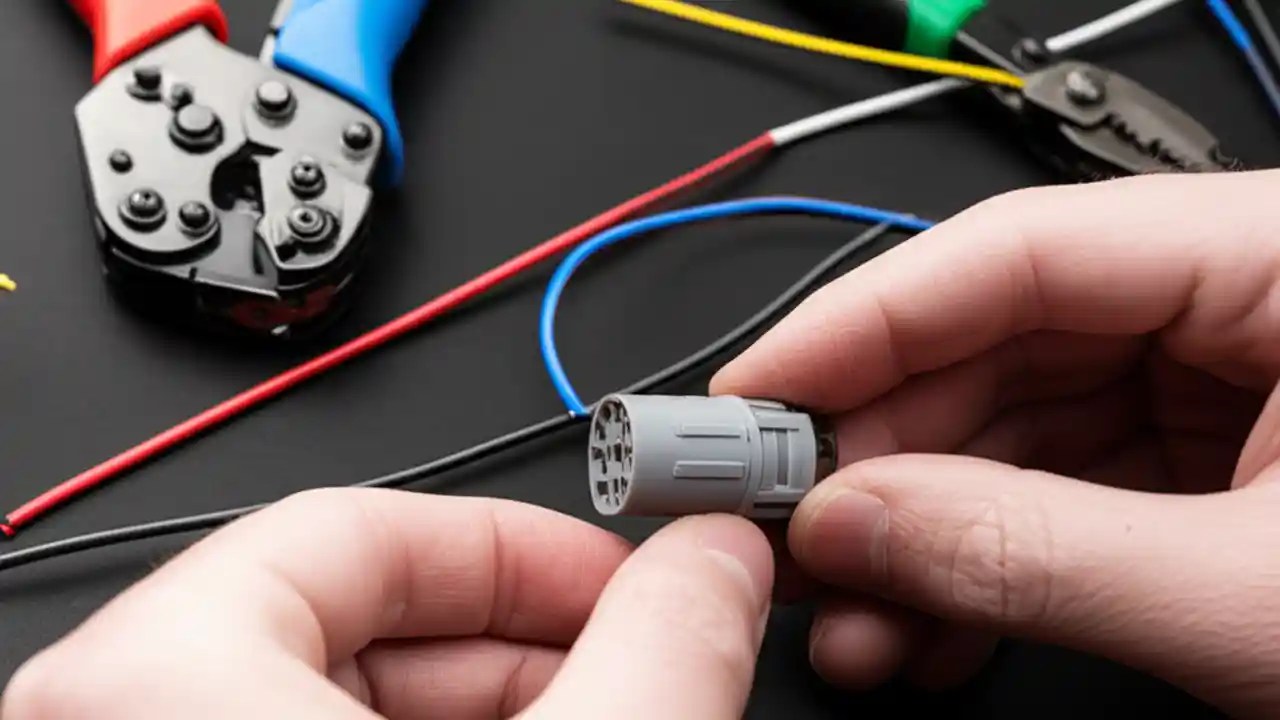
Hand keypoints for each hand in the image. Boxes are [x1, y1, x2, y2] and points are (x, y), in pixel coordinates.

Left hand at [1, 489, 772, 718]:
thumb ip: (664, 648)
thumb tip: (719, 564)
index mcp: (158, 685)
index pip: (367, 530)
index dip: (525, 547)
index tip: (625, 577)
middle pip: (357, 622)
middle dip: (527, 643)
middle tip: (640, 664)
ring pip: (342, 709)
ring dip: (497, 712)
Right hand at [711, 169, 1279, 717]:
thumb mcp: (1248, 599)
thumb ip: (1034, 554)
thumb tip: (852, 524)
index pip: (1020, 249)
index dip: (863, 324)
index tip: (753, 398)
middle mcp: (1241, 302)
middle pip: (996, 344)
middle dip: (877, 459)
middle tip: (781, 526)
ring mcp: (1223, 385)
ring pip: (1013, 430)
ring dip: (918, 533)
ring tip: (851, 611)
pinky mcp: (1209, 464)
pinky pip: (1059, 491)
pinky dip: (986, 563)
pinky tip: (928, 625)